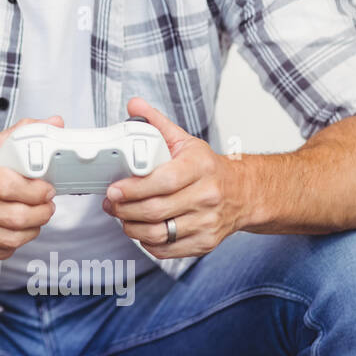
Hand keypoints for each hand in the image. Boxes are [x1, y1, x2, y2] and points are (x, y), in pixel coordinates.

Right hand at [0, 116, 63, 261]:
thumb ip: (15, 138)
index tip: (46, 188)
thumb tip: (52, 123)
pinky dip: (14, 242)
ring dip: (33, 229)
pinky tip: (15, 230)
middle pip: (13, 215)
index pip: (7, 185)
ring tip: (36, 218)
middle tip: (47, 205)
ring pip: (10, 238)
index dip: (35, 190)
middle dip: (41, 212)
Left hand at [103, 97, 245, 257]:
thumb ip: (157, 124)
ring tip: (122, 216)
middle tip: (111, 203)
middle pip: (156, 210)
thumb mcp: (186, 142)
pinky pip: (167, 249)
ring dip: (132, 227)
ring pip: (159, 233)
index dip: (135, 188)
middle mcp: (207, 196)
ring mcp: (207, 222)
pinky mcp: (205, 242)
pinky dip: (148, 242)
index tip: (114, 189)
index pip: (164, 181)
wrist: (244, 194)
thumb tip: (134, 105)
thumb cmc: (209, 169)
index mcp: (200, 167)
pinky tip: (141, 230)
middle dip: (124, 209)